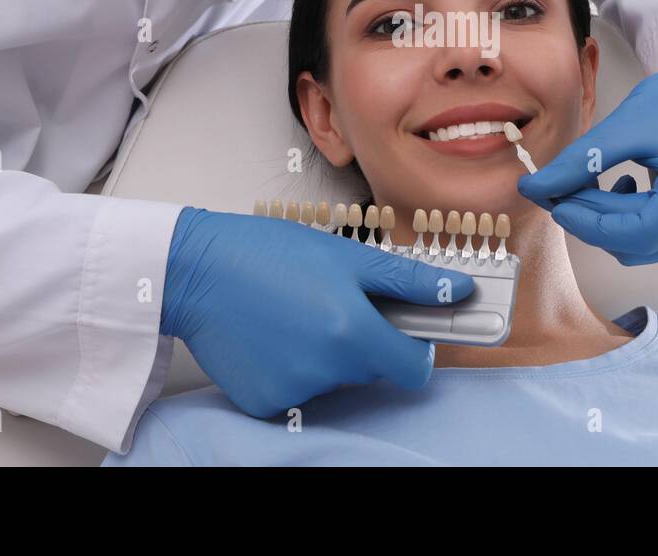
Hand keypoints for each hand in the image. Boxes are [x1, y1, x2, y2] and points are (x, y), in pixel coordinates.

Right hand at [160, 207, 474, 416]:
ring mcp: (292, 390)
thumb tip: (460, 291)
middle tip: (332, 303)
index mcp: (352, 331)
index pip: (414, 370)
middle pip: (371, 370)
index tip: (403, 332)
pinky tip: (272, 335)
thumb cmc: (268, 253)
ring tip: (294, 313)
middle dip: (362, 341)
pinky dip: (291, 368)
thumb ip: (409, 281)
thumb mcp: (347, 258)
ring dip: (324, 354)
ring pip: (333, 380)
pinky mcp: (263, 402)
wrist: (197, 269)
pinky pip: (297, 391)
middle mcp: (325, 369)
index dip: (413, 350)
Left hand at [516, 47, 657, 263]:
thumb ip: (579, 161)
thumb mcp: (625, 125)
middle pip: (640, 244)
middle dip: (592, 221)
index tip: (555, 203)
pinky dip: (627, 219)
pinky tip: (621, 187)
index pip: (640, 233)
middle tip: (557, 192)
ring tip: (587, 184)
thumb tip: (534, 189)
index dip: (590, 224)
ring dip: (607, 222)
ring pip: (645, 246)